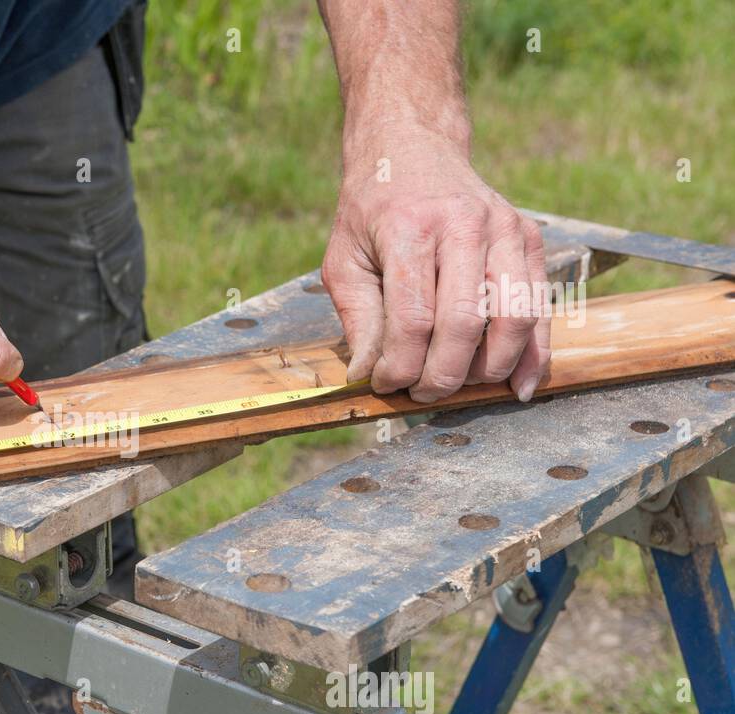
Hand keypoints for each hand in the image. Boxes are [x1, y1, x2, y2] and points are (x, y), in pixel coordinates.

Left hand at [321, 130, 549, 403]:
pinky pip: (539, 306)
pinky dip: (534, 353)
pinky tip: (519, 386)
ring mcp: (503, 230)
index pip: (412, 319)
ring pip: (513, 318)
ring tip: (461, 388)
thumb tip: (365, 377)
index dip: (400, 366)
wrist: (413, 149)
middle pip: (464, 324)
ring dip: (489, 369)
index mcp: (409, 229)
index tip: (386, 384)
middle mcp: (462, 226)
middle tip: (422, 395)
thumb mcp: (343, 259)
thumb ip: (357, 319)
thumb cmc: (371, 212)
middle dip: (443, 375)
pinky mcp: (528, 238)